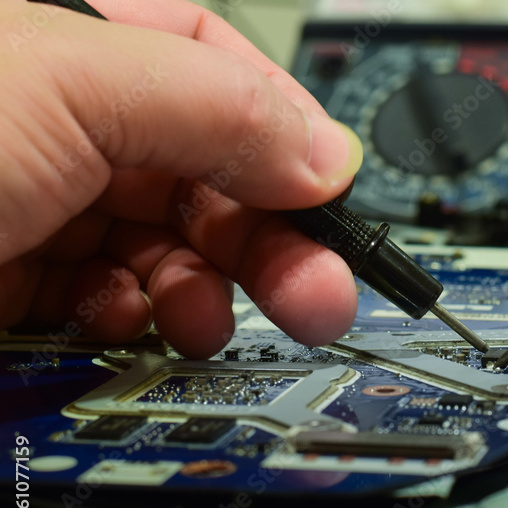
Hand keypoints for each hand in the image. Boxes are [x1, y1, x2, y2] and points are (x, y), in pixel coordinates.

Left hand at [0, 0, 362, 358]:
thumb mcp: (68, 87)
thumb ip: (215, 107)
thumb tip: (326, 155)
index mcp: (78, 38)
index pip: (212, 60)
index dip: (280, 124)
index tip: (325, 191)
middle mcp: (63, 118)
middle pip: (205, 171)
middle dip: (267, 236)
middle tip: (315, 290)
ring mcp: (37, 201)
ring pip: (165, 245)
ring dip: (205, 290)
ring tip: (205, 320)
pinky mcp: (15, 279)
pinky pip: (106, 299)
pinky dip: (133, 318)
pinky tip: (129, 320)